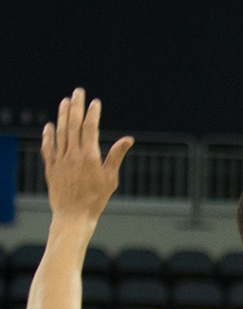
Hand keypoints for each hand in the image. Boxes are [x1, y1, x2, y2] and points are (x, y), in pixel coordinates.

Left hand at [40, 89, 133, 221]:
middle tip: (78, 92)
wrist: (73, 216)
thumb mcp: (111, 178)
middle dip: (76, 107)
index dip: (92, 113)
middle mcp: (72, 155)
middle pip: (73, 125)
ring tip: (64, 102)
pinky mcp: (51, 168)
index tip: (95, 102)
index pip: (90, 129)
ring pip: (60, 133)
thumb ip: (116, 156)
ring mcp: (59, 161)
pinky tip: (49, 126)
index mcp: (89, 157)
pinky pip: (48, 148)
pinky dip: (48, 135)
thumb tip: (128, 139)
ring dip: (62, 115)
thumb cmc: (96, 199)